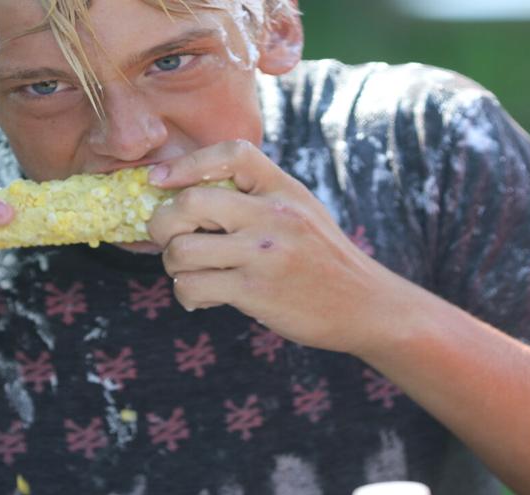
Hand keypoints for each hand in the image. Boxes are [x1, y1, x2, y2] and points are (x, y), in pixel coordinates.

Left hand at [147, 140, 401, 354]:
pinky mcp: (256, 292)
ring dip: (173, 265)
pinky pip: (192, 287)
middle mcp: (274, 215)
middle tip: (168, 239)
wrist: (367, 306)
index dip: (187, 163)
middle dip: (162, 223)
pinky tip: (203, 298)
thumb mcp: (302, 212)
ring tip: (191, 273)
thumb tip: (189, 193)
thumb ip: (260, 197)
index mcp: (284, 189)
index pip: (231, 153)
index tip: (162, 180)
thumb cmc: (324, 261)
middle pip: (190, 202)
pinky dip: (187, 295)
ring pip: (182, 250)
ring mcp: (264, 254)